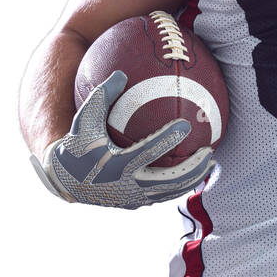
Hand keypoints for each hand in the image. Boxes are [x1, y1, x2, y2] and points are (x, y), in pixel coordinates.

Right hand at [31, 71, 215, 209]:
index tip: (186, 125)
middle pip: (168, 181)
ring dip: (192, 179)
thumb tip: (122, 73)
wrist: (64, 180)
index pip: (147, 152)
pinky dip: (180, 184)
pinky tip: (194, 171)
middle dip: (192, 168)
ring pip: (170, 192)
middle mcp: (127, 187)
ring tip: (211, 163)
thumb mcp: (84, 119)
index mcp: (115, 166)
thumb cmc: (76, 144)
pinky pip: (163, 194)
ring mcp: (133, 199)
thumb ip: (102, 95)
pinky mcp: (135, 203)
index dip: (167, 139)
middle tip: (209, 151)